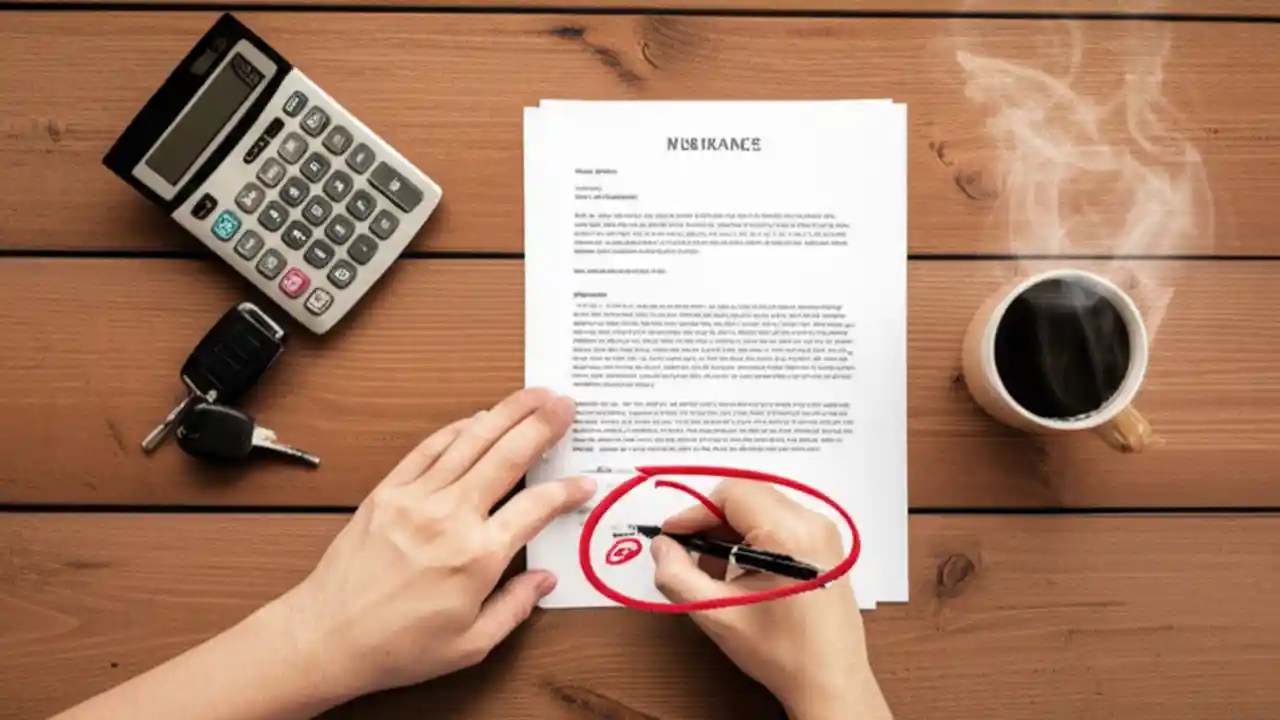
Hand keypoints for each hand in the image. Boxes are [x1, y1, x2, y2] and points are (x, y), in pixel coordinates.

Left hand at [273, 388, 594, 699]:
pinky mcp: (388, 492)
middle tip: (566, 405)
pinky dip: (456, 428)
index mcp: (477, 557)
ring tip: (533, 395)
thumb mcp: (470, 644)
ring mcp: (416, 499)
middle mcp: (449, 518)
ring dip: (506, 412)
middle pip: (508, 456)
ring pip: (471, 441)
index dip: (567, 491)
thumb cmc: (395, 647)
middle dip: (543, 425)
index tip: (585, 483)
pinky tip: (477, 418)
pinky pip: (429, 448)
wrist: (327, 637)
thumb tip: (544, 580)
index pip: (536, 508)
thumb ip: (515, 608)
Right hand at [649, 481, 890, 719]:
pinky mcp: (826, 546)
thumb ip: (678, 576)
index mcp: (790, 533)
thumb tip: (661, 546)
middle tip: (688, 553)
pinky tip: (740, 573)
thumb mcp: (719, 615)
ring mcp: (824, 533)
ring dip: (731, 531)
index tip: (671, 537)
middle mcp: (812, 522)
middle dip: (711, 521)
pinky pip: (781, 523)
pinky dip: (752, 538)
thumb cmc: (780, 652)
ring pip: (763, 509)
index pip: (731, 494)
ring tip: (714, 571)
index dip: (694, 512)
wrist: (831, 683)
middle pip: (748, 497)